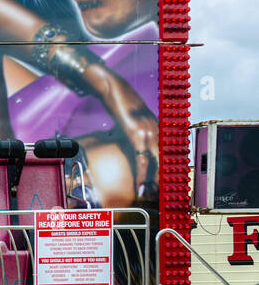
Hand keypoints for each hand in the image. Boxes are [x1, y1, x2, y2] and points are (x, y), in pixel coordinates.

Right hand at [99, 71, 158, 195]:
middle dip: (166, 180)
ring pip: (157, 164)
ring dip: (156, 182)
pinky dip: (142, 175)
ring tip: (154, 196)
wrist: (115, 89)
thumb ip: (141, 131)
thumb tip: (139, 143)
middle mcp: (159, 131)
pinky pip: (141, 160)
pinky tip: (142, 186)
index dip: (170, 171)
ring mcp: (150, 133)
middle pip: (167, 162)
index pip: (169, 155)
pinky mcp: (137, 135)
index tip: (169, 186)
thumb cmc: (124, 104)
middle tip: (166, 195)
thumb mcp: (136, 120)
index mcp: (160, 129)